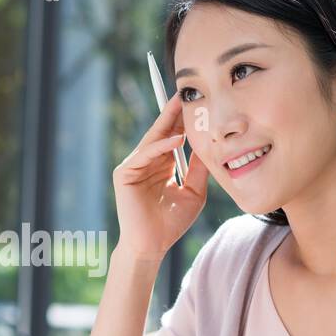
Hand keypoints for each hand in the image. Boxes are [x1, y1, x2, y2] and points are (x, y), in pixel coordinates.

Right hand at [112, 92, 209, 259]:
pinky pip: (146, 154)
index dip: (182, 120)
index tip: (196, 102)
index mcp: (161, 166)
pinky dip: (161, 147)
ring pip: (153, 139)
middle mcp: (146, 162)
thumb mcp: (193, 191)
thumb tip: (210, 146)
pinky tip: (177, 140)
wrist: (152, 245)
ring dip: (168, 122)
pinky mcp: (125, 173)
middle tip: (185, 91)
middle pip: (161, 132)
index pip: (172, 137)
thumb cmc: (171, 223)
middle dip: (173, 112)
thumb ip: (199, 169)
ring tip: (182, 105)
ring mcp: (133, 166)